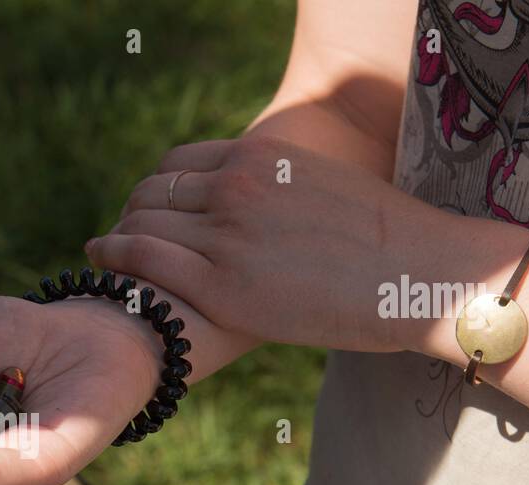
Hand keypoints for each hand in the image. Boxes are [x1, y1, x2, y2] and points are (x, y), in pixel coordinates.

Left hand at [85, 135, 455, 352]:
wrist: (424, 274)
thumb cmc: (390, 242)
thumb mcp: (326, 186)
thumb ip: (280, 188)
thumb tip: (268, 205)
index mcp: (261, 155)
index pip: (179, 163)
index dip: (154, 191)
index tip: (145, 211)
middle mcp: (235, 186)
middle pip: (152, 193)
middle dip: (131, 217)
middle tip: (116, 242)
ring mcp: (225, 235)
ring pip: (141, 227)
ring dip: (116, 243)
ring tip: (104, 261)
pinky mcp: (221, 286)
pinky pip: (146, 266)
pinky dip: (118, 267)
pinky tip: (107, 278)